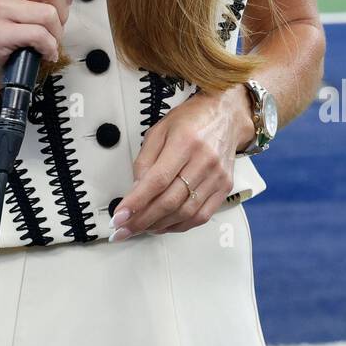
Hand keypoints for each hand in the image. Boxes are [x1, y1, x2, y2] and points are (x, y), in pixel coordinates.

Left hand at [109, 85, 255, 238]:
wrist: (225, 115)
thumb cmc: (191, 120)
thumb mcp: (159, 131)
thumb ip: (145, 161)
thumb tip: (134, 191)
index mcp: (185, 142)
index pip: (157, 180)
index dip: (136, 202)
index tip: (120, 216)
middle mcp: (204, 161)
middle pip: (170, 201)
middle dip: (142, 220)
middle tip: (124, 229)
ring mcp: (217, 177)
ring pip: (185, 212)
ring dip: (159, 226)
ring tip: (140, 228)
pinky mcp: (225, 188)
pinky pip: (201, 216)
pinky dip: (180, 225)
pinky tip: (164, 225)